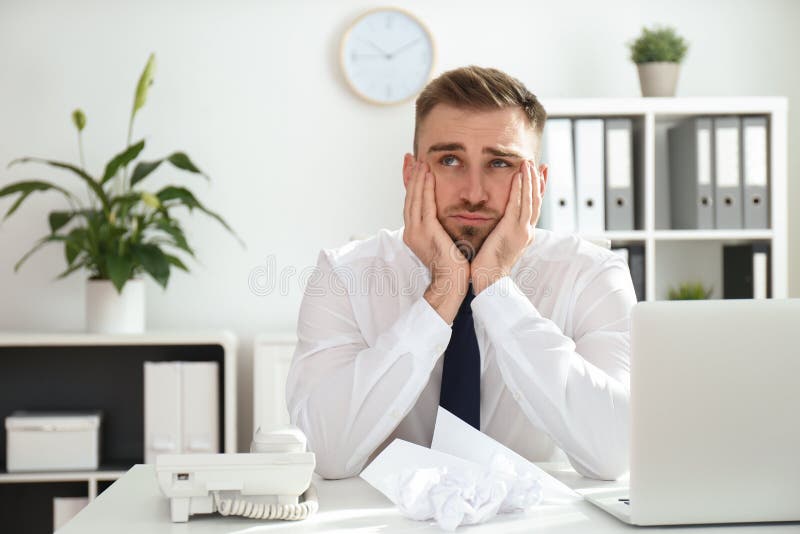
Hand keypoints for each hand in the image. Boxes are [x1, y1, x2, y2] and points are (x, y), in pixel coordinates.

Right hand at [403, 160, 468, 322]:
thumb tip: (444, 219)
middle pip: (409, 198)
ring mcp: (416, 231)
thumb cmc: (452, 266)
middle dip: (410, 177)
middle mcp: (411, 231)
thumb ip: (439, 228)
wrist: (450, 282)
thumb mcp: (442, 242)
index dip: (411, 185)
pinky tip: (428, 175)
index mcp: (414, 233)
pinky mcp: (426, 231)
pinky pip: (424, 204)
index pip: (411, 204)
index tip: (413, 169)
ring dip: (417, 178)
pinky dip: (425, 188)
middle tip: (412, 159)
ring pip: (414, 198)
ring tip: (421, 162)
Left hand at [471, 160, 540, 293]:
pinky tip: (518, 177)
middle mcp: (527, 231)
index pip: (535, 206)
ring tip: (528, 164)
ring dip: (529, 180)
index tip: (540, 174)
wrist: (489, 280)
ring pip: (530, 200)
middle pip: (537, 200)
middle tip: (538, 164)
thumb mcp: (500, 243)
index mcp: (525, 233)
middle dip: (537, 180)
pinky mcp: (512, 230)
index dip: (538, 189)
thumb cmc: (489, 264)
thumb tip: (501, 221)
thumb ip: (503, 230)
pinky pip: (517, 205)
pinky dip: (519, 189)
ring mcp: (521, 230)